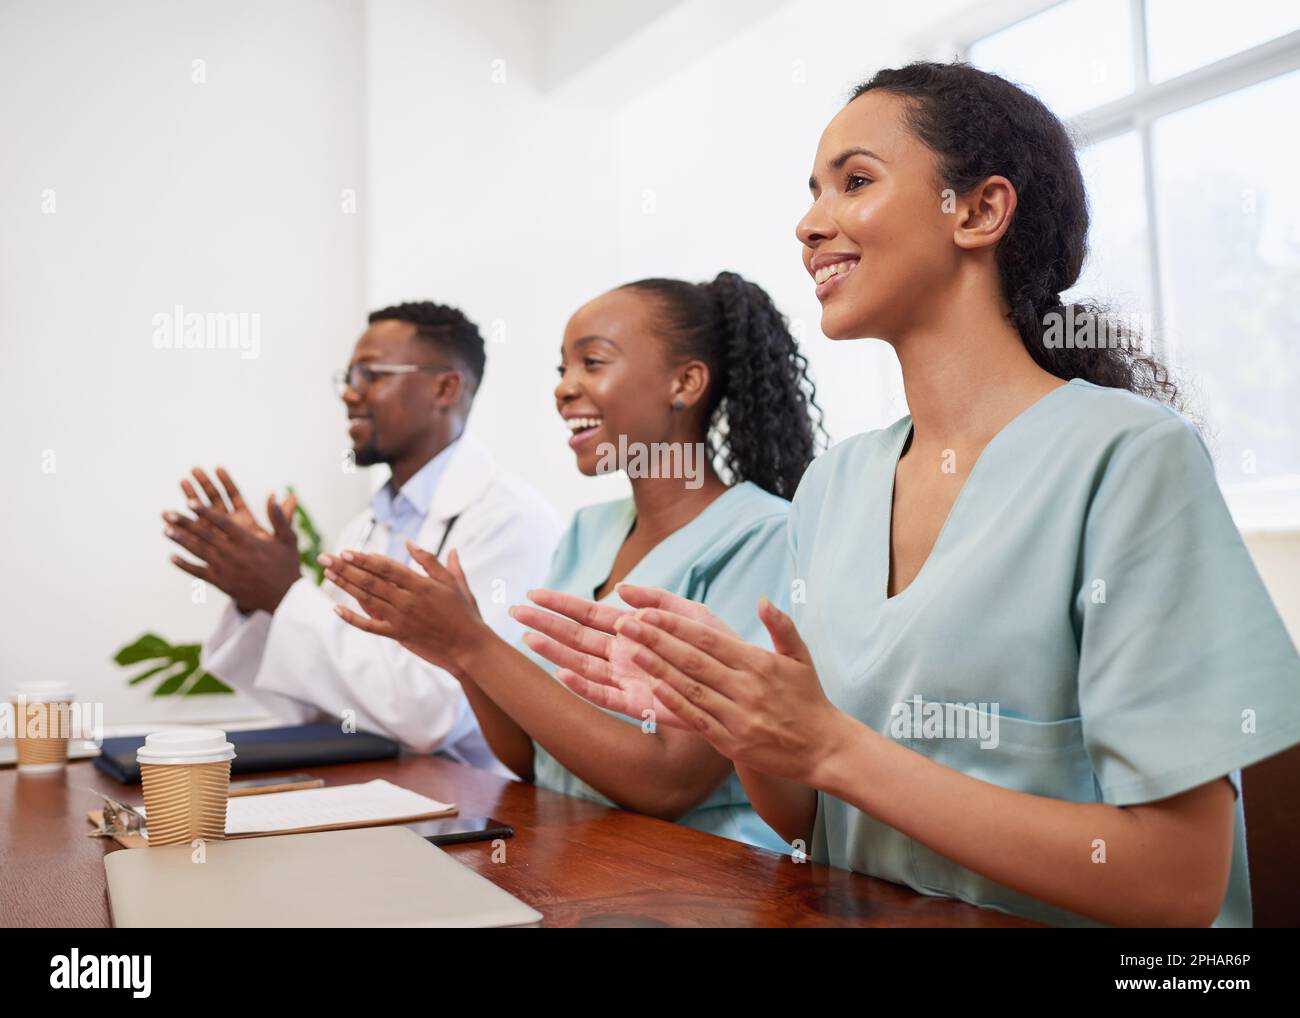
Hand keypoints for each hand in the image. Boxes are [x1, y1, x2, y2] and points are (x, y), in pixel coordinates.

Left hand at [163, 466, 300, 614]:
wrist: (285, 598)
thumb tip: (273, 497)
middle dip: (185, 523)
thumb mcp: (288, 539)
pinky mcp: (221, 583)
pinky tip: (171, 557)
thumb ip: (279, 518)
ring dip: (181, 541)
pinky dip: (184, 565)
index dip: (204, 511)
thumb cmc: (287, 566)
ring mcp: (226, 569)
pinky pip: (199, 573)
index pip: (222, 522)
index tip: (190, 501)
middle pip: (205, 535)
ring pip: (199, 552)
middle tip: (168, 513)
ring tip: (166, 530)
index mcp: (248, 541)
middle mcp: (234, 553)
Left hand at [319, 543, 487, 671]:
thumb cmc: (463, 611)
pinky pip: (371, 626)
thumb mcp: (452, 582)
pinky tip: (336, 610)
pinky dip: (353, 619)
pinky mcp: (398, 635)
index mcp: (421, 585)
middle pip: (370, 581)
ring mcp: (401, 619)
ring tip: (328, 574)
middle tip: (325, 558)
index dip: (365, 559)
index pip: (386, 568)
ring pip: (367, 600)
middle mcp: (407, 601)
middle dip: (346, 568)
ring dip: (345, 586)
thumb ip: (431, 561)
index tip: (346, 551)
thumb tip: (410, 543)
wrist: (468, 646)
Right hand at [509, 583, 731, 729]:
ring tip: (528, 636)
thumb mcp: (692, 615)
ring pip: (582, 664)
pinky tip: (561, 674)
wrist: (743, 688)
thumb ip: (658, 600)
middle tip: (514, 610)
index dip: (561, 603)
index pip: (589, 614)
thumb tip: (621, 587)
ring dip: (555, 651)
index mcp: (635, 629)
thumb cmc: (721, 649)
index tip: (533, 592)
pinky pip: (604, 696)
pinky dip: (582, 686)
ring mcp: (628, 680)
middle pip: (576, 636)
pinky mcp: (639, 705)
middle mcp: (624, 655)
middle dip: (546, 623)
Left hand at [612, 595, 848, 783]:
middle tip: (626, 624)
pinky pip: (696, 719)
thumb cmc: (809, 699)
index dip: (675, 626)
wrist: (824, 749)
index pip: (708, 640)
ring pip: (689, 688)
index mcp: (758, 664)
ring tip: (630, 650)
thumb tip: (763, 600)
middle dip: (656, 640)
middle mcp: (746, 689)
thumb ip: (781, 626)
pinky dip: (673, 703)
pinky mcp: (730, 742)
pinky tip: (652, 688)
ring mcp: (737, 717)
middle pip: (692, 660)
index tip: (647, 613)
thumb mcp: (800, 657)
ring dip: (657, 668)